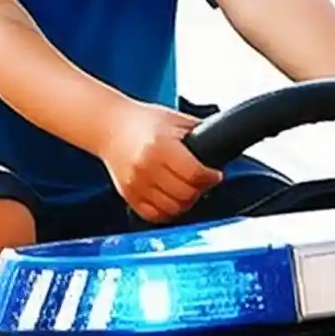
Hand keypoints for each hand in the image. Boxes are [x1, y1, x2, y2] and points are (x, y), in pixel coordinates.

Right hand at [99, 102, 223, 222]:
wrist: (110, 127)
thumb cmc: (144, 122)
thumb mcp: (175, 119)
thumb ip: (200, 131)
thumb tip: (225, 142)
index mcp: (160, 145)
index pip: (195, 173)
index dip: (211, 177)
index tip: (214, 174)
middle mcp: (146, 166)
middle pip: (185, 194)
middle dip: (200, 190)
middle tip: (202, 182)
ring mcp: (136, 184)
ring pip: (172, 209)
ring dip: (186, 203)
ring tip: (187, 190)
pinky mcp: (128, 195)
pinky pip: (154, 216)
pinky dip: (168, 212)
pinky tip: (172, 199)